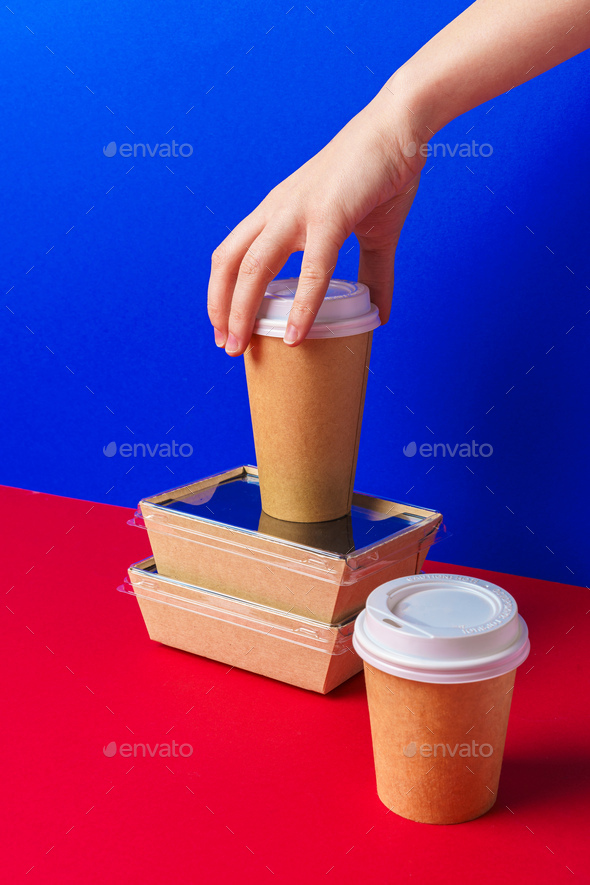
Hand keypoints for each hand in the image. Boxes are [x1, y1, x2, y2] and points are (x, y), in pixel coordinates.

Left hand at [207, 89, 423, 355]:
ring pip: (253, 267)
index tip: (227, 329)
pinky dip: (300, 306)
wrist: (401, 125)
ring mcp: (299, 211)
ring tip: (242, 347)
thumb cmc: (381, 174)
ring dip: (242, 311)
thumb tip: (380, 314)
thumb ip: (372, 275)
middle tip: (227, 347)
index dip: (222, 294)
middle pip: (228, 264)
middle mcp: (278, 210)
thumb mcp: (372, 233)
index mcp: (278, 212)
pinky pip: (312, 269)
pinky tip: (296, 335)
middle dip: (220, 309)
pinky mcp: (330, 214)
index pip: (232, 255)